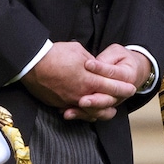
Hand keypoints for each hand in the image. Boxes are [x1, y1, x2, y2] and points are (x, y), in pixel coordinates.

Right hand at [25, 41, 142, 121]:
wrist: (32, 64)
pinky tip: (90, 111)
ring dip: (103, 111)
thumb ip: (91, 62)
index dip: (123, 87)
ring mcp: (70, 101)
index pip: (112, 86)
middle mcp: (81, 93)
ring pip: (91, 111)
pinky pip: (76, 111)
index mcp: (88, 79)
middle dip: (117, 100)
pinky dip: (85, 112)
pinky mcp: (59, 104)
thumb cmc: (55, 54)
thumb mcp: (78, 51)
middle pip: (105, 102)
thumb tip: (95, 66)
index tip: (132, 87)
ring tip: (111, 110)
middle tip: (125, 99)